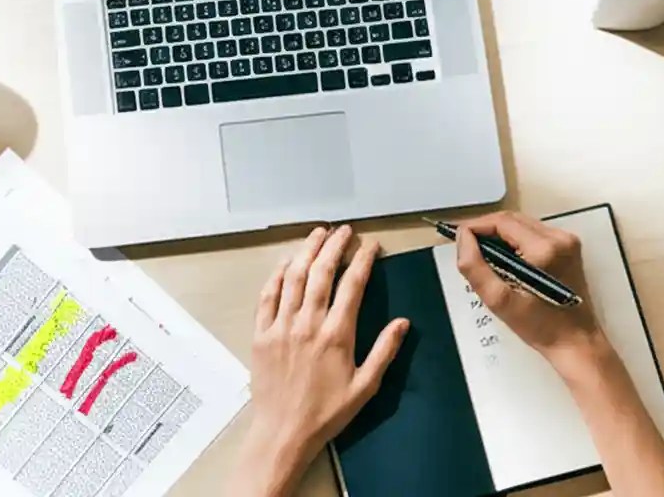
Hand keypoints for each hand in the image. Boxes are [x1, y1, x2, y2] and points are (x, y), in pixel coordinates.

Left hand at [229, 225, 408, 496]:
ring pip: (294, 277)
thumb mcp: (365, 387)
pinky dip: (278, 275)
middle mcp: (308, 323)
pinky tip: (287, 262)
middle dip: (334, 245)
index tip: (371, 245)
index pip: (353, 284)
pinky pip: (268, 296)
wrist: (283, 432)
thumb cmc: (327, 413)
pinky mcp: (261, 334)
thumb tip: (402, 322)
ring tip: (317, 234)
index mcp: (337, 334)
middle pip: (322, 272)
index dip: (363, 260)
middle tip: (344, 231)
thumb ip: (384, 351)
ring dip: (307, 251)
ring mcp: (281, 326)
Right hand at [456, 212, 605, 377]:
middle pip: (512, 220)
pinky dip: (516, 242)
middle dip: (486, 230)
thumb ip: (475, 267)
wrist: (576, 342)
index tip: (458, 236)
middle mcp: (559, 238)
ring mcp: (567, 241)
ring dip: (501, 236)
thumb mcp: (499, 301)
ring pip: (523, 225)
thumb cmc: (541, 327)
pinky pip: (534, 234)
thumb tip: (463, 238)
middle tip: (468, 247)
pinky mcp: (569, 248)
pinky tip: (507, 261)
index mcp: (544, 249)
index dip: (475, 226)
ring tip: (486, 257)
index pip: (501, 222)